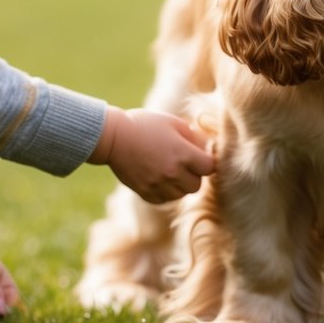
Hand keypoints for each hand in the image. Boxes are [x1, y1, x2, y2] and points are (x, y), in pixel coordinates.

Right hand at [89, 107, 215, 203]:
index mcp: (183, 154)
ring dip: (179, 184)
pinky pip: (164, 199)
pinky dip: (165, 191)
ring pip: (181, 194)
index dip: (206, 161)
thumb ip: (195, 137)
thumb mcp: (174, 123)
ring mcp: (158, 185)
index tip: (200, 155)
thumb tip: (209, 148)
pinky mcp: (145, 193)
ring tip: (169, 169)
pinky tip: (158, 177)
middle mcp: (173, 173)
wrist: (113, 137)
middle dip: (194, 174)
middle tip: (183, 162)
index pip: (209, 168)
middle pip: (197, 185)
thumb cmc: (145, 125)